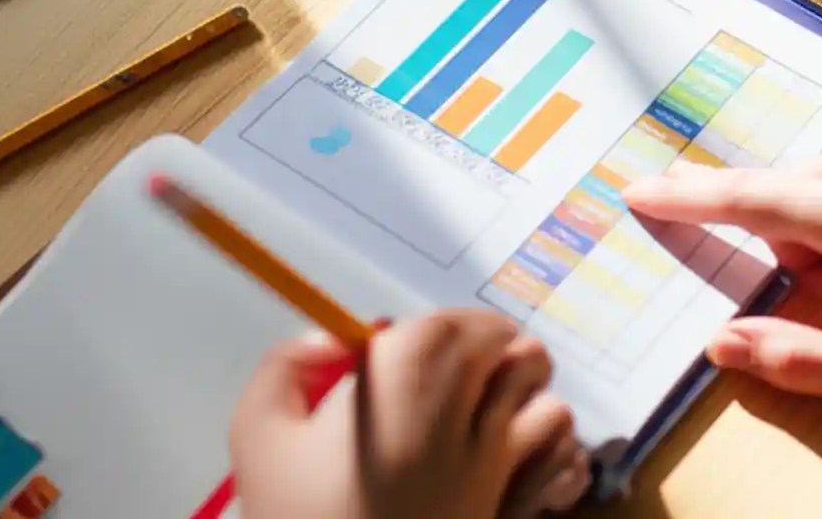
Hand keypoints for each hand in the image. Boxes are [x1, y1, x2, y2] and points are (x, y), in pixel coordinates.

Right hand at [230, 310, 589, 518]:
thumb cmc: (294, 509)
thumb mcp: (258, 430)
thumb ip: (289, 363)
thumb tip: (334, 339)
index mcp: (409, 370)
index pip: (462, 322)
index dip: (444, 334)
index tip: (413, 359)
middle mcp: (468, 404)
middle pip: (518, 350)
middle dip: (495, 357)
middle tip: (456, 382)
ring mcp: (500, 459)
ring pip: (548, 399)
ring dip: (528, 401)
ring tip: (490, 419)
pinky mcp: (517, 506)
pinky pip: (563, 458)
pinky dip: (552, 452)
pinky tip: (518, 460)